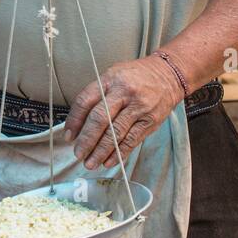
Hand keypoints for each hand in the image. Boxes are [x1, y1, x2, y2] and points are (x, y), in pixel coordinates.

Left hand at [64, 55, 183, 171]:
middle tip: (78, 154)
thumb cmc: (136, 76)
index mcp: (110, 80)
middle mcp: (123, 93)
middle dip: (87, 140)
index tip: (69, 136)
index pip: (86, 101)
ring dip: (101, 151)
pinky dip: (119, 153)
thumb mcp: (113, 75)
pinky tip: (109, 161)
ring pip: (115, 133)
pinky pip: (132, 140)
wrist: (169, 74)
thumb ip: (98, 95)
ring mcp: (138, 107)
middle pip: (100, 119)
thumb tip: (79, 122)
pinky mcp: (150, 121)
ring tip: (91, 163)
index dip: (74, 120)